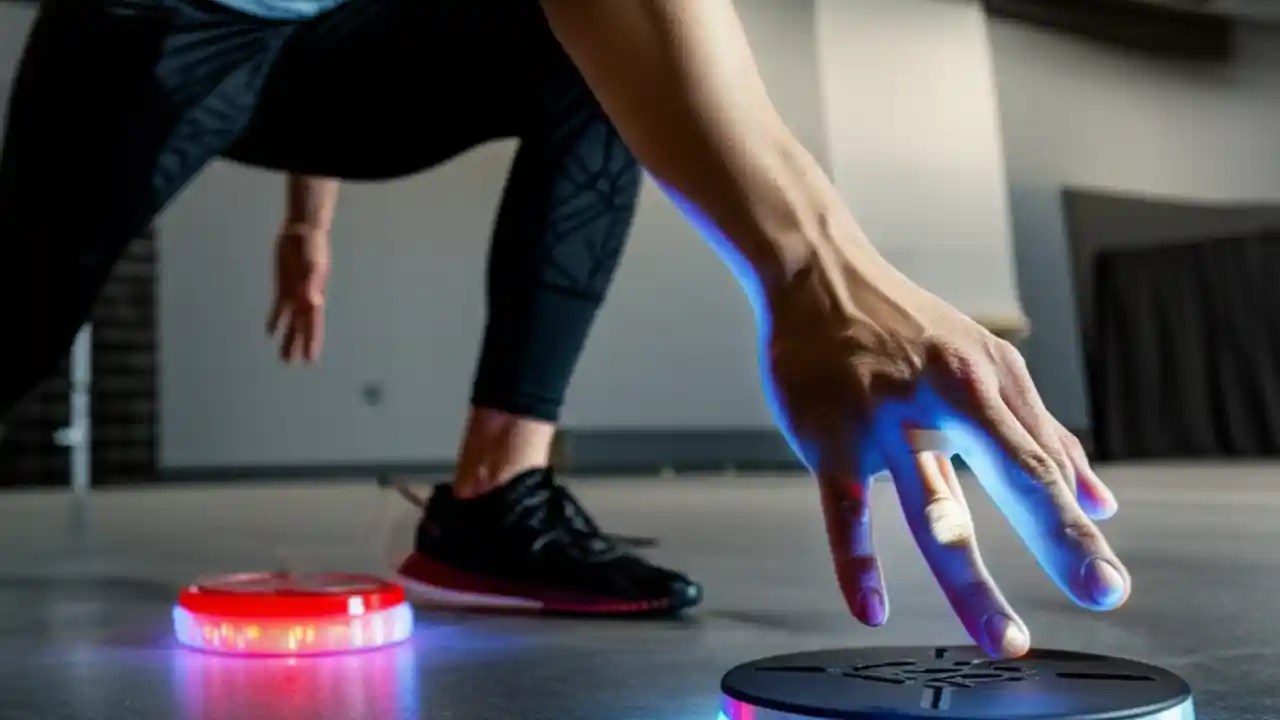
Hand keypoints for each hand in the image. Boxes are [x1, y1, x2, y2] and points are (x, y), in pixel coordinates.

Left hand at [267, 224, 330, 363]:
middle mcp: (306, 299)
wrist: (304, 231)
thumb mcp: (313, 264)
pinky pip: (279, 308)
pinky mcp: (284, 286)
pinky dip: (276, 320)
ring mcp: (294, 293)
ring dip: (288, 337)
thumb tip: (314, 303)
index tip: (310, 359)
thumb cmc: (312, 246)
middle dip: (298, 345)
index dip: (312, 342)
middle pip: (302, 327)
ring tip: (284, 356)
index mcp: (314, 296)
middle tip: (291, 363)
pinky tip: (271, 332)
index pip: (313, 324)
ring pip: (291, 321)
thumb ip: (314, 283)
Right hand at [763, 247, 1125, 658]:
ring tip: (998, 637)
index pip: (1043, 465)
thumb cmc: (905, 324)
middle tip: (1101, 593)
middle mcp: (942, 401)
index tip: (1108, 583)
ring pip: (932, 508)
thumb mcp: (986, 361)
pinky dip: (857, 561)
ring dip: (968, 579)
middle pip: (1010, 477)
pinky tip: (871, 607)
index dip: (1078, 526)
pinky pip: (845, 509)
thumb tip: (1099, 499)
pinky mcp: (830, 437)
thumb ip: (1041, 431)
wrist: (817, 278)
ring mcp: (883, 421)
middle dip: (1060, 538)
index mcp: (986, 383)